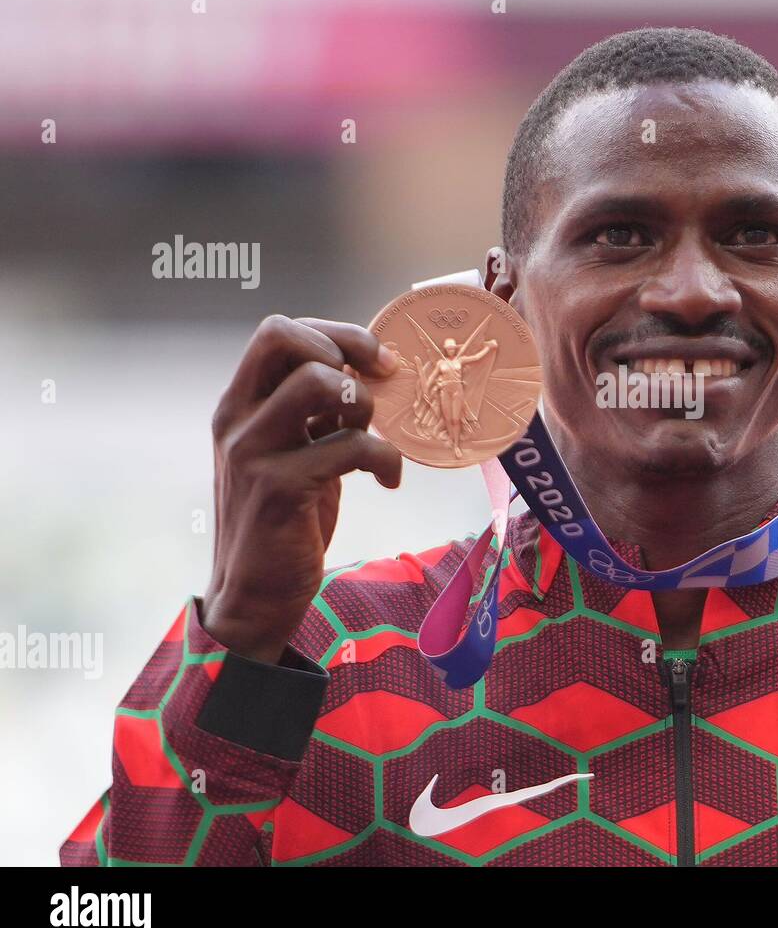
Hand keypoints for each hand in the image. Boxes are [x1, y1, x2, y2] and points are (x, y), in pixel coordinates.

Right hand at [201, 316, 402, 662]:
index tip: (375, 360)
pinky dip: (385, 459)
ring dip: (364, 404)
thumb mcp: (294, 453)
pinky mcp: (279, 487)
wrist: (254, 596)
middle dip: (344, 349)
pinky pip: (350, 445)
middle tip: (376, 386)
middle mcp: (237, 419)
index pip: (277, 331)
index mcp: (240, 405)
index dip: (334, 334)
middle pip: (283, 336)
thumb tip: (365, 373)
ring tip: (374, 438)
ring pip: (317, 383)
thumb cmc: (284, 520)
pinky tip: (389, 480)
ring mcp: (253, 451)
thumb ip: (314, 414)